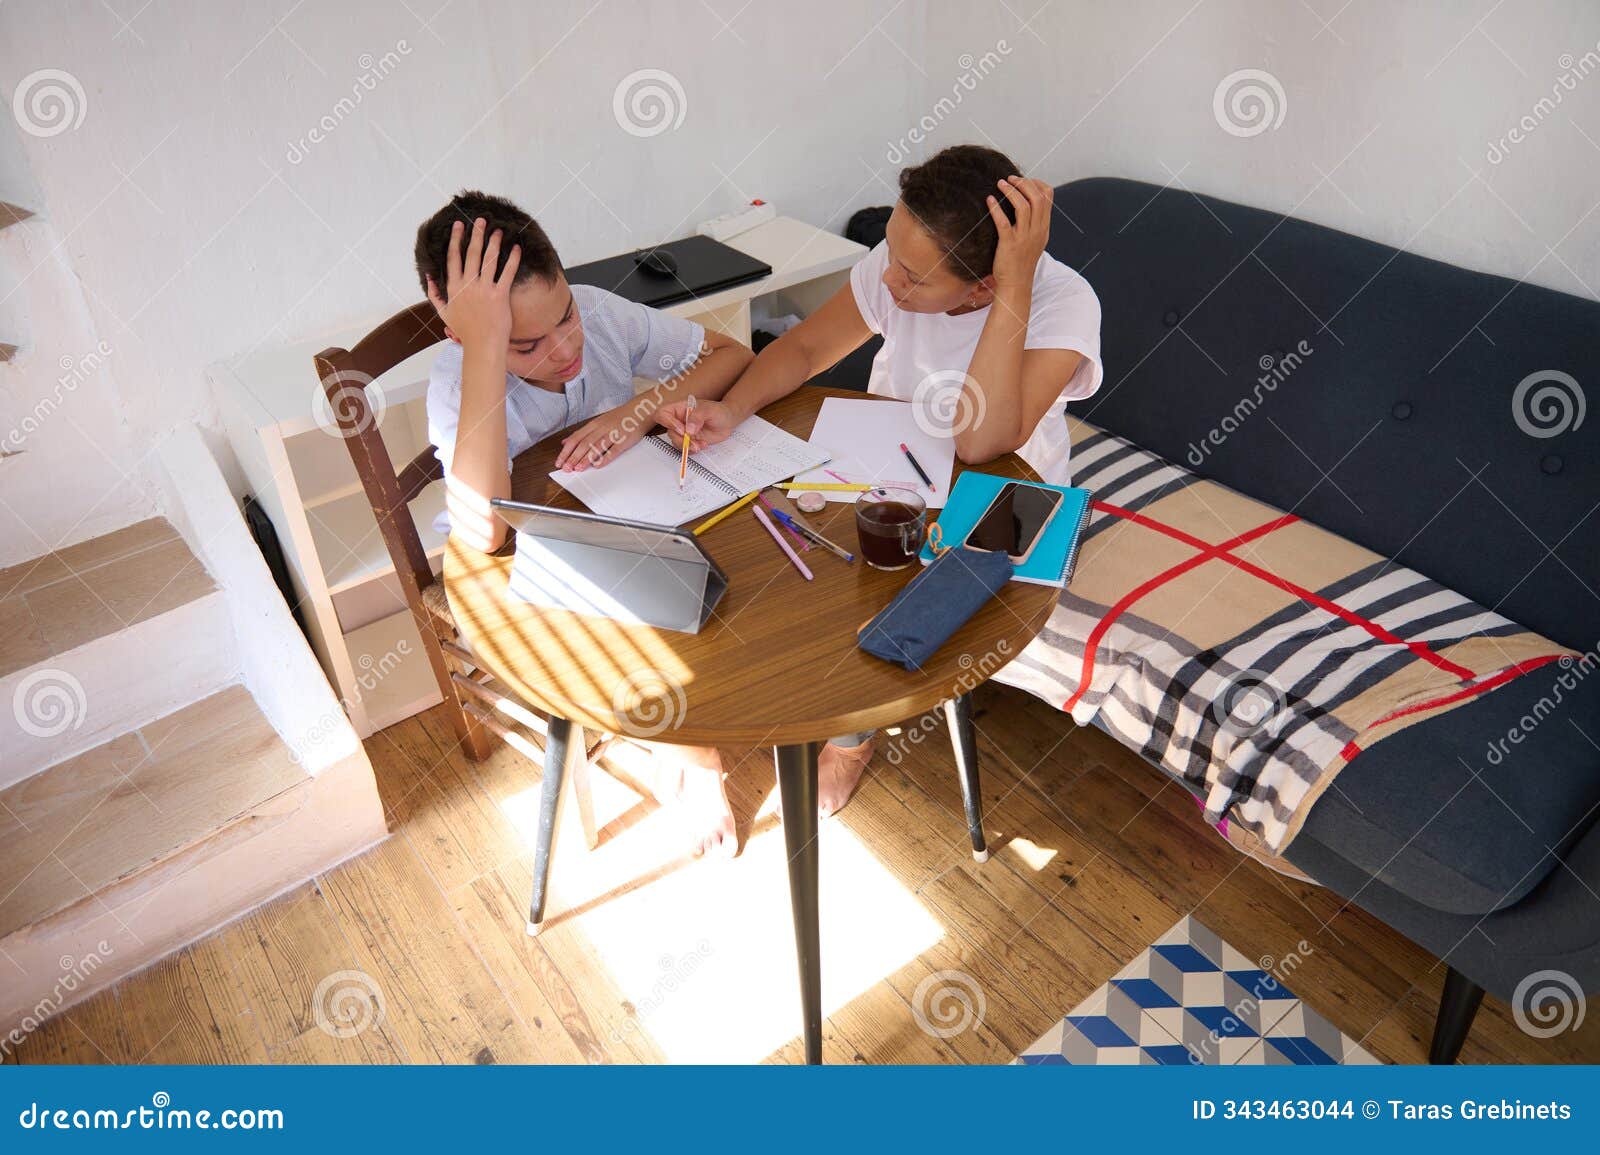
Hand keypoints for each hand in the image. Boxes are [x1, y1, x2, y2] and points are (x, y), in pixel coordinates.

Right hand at [425, 217, 520, 350]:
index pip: (454, 257)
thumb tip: (428, 276)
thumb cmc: (465, 331)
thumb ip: (434, 293)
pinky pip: (507, 273)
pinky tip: (516, 248)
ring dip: (494, 243)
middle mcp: (468, 285)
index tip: (459, 225)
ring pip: (489, 260)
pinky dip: (512, 260)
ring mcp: (484, 290)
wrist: (482, 347)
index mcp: (454, 287)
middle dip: (476, 234)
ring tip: (498, 230)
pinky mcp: (499, 296)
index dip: (456, 239)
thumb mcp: (444, 313)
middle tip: (481, 220)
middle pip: (471, 254)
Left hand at [555, 402, 648, 470]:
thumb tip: (565, 442)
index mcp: (594, 424)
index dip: (566, 451)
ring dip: (586, 458)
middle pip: (584, 443)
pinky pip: (613, 450)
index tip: (559, 462)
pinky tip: (597, 465)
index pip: (576, 438)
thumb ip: (582, 433)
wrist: (640, 411)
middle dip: (573, 457)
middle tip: (566, 468)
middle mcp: (602, 428)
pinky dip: (605, 457)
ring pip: (596, 446)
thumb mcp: (598, 422)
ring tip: (578, 468)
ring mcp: (613, 433)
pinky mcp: (624, 439)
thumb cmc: (619, 418)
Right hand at [656, 397, 735, 451]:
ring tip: (701, 445)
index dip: (668, 423)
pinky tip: (703, 445)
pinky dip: (692, 450)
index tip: (682, 430)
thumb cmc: (718, 411)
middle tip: (693, 442)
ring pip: (676, 442)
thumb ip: (698, 417)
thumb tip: (688, 429)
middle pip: (669, 432)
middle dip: (681, 439)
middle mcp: (678, 420)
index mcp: (679, 408)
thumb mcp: (709, 410)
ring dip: (687, 446)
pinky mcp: (690, 441)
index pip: (663, 414)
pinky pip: (685, 448)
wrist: (728, 421)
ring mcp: (684, 432)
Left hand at [987, 176, 1051, 290]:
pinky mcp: (1010, 244)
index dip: (1036, 183)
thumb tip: (1027, 202)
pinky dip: (996, 208)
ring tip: (1000, 184)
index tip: (1023, 180)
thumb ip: (1034, 222)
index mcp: (1044, 227)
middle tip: (1009, 179)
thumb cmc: (1021, 260)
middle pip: (1037, 197)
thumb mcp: (1035, 239)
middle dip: (1023, 183)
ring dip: (1011, 191)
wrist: (1016, 284)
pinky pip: (1004, 222)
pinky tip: (989, 200)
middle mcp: (1037, 230)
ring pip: (1023, 206)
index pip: (1048, 196)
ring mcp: (1024, 238)